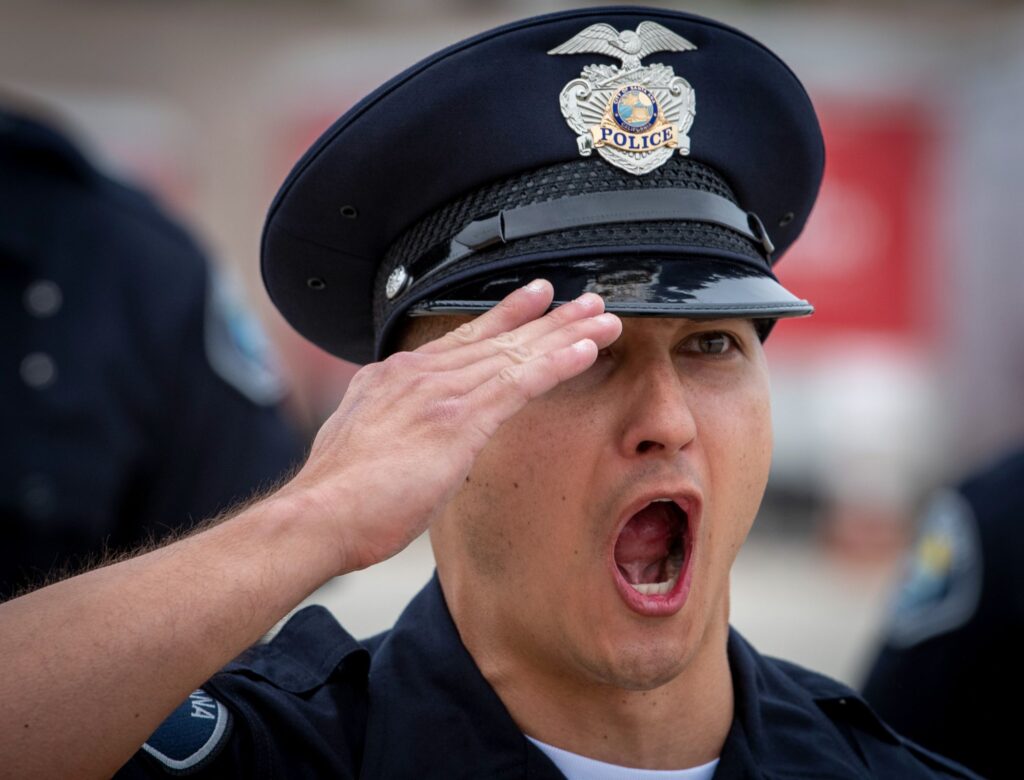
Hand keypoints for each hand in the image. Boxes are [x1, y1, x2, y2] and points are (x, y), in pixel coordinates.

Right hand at [281, 280, 621, 572]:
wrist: (319, 513)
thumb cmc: (337, 496)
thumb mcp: (361, 443)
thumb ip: (391, 426)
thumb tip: (407, 436)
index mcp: (394, 377)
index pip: (459, 341)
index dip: (502, 318)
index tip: (531, 301)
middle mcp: (419, 373)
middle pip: (495, 338)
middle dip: (545, 317)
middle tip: (582, 298)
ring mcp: (441, 392)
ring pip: (515, 353)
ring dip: (565, 333)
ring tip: (600, 318)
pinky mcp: (460, 419)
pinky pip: (520, 383)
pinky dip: (556, 363)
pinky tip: (586, 350)